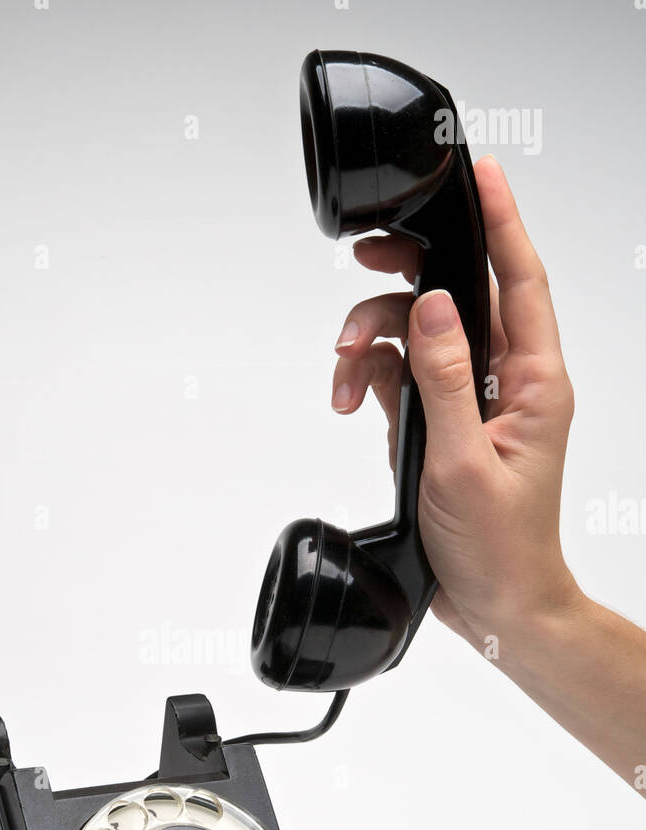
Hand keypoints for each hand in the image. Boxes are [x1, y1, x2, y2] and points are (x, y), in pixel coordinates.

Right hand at [331, 155, 581, 651]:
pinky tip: (352, 400)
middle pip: (458, 298)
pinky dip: (370, 380)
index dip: (501, 221)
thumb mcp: (465, 463)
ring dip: (374, 340)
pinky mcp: (442, 424)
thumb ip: (448, 380)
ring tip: (345, 370)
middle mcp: (509, 383)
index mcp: (536, 384)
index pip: (522, 281)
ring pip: (419, 335)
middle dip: (407, 277)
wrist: (495, 604)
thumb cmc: (499, 547)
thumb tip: (434, 307)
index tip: (479, 172)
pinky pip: (402, 378)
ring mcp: (473, 402)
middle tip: (365, 257)